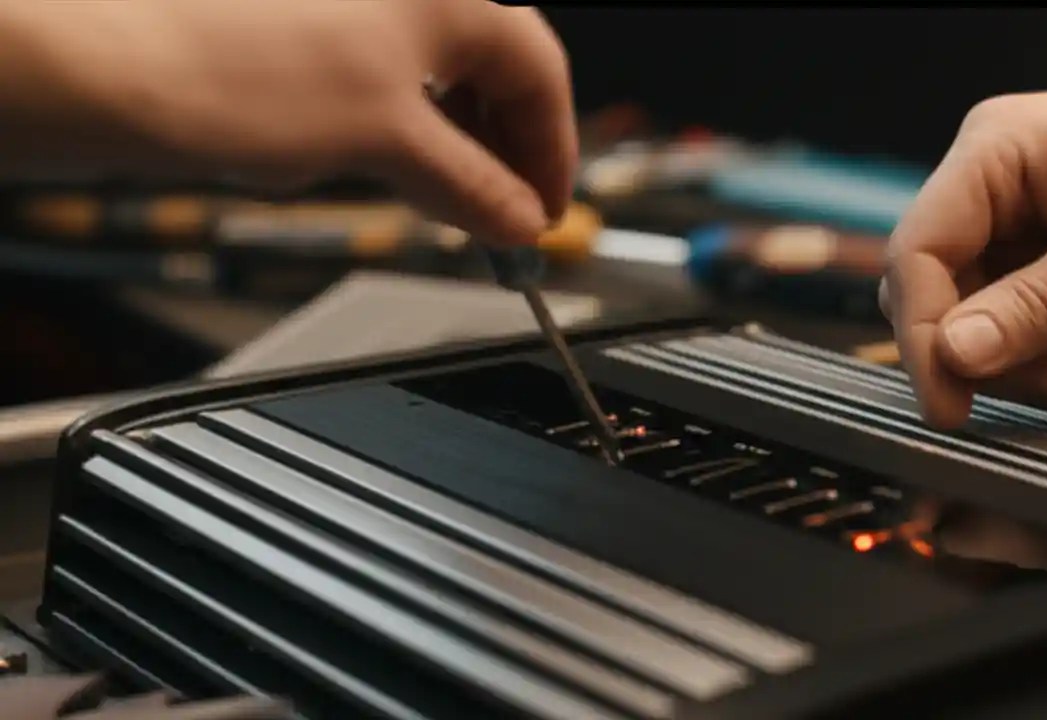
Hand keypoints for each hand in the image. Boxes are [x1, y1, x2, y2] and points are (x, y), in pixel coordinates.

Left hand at [0, 0, 575, 245]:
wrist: (118, 67)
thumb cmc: (245, 75)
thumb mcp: (389, 143)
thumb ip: (474, 186)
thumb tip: (521, 219)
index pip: (540, 73)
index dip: (553, 153)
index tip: (545, 213)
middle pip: (495, 69)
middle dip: (507, 149)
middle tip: (507, 216)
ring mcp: (361, 8)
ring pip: (442, 76)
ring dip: (459, 144)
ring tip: (454, 204)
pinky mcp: (317, 28)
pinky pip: (392, 80)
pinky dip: (410, 129)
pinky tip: (402, 169)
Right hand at [880, 61, 1046, 427]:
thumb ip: (1032, 308)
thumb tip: (951, 357)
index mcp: (996, 152)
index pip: (918, 254)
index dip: (925, 338)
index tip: (951, 407)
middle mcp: (998, 183)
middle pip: (950, 297)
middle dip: (1006, 356)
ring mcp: (1026, 219)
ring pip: (993, 324)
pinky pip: (1035, 324)